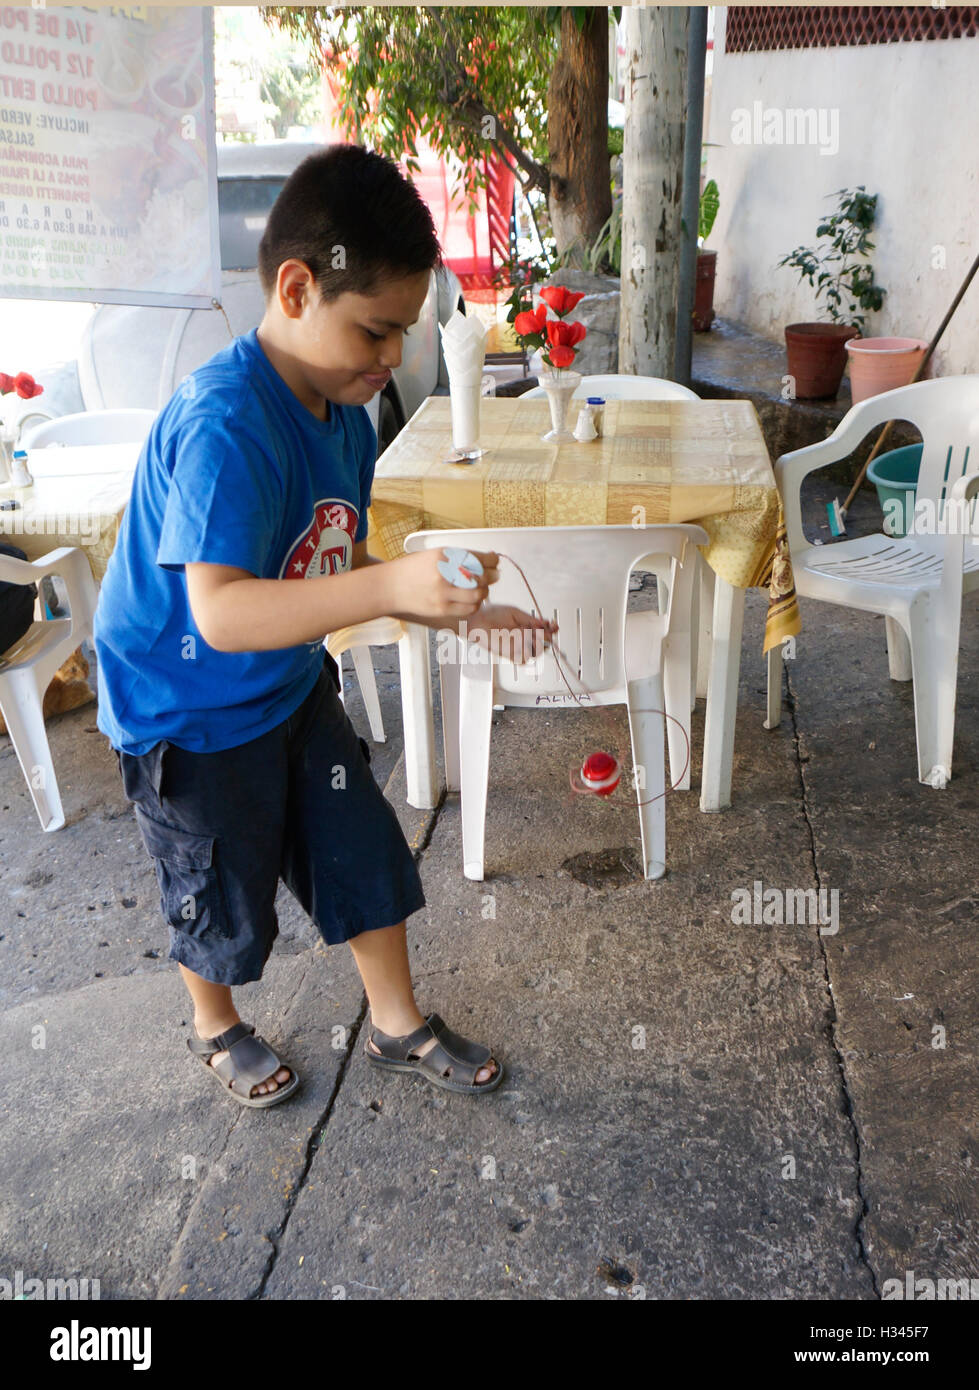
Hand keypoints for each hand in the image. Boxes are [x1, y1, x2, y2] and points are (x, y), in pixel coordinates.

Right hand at [384, 549, 499, 624]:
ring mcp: (442, 593)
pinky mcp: (441, 609)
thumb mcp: (435, 555)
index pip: (478, 558)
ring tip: (481, 588)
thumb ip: (458, 558)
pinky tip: (470, 600)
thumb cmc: (412, 570)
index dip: (492, 561)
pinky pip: (468, 609)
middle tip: (493, 575)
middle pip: (481, 576)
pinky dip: (474, 605)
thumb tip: (485, 560)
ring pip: (478, 595)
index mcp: (443, 556)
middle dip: (492, 576)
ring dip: (484, 591)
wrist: (390, 586)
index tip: (495, 561)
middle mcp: (444, 574)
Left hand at [463, 603, 557, 663]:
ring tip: (524, 634)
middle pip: (544, 643)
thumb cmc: (490, 615)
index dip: (551, 629)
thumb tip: (544, 623)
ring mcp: (518, 648)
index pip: (544, 631)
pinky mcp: (510, 655)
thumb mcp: (515, 613)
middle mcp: (523, 638)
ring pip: (536, 652)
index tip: (554, 625)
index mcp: (525, 627)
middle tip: (541, 630)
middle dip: (545, 636)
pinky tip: (518, 642)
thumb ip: (530, 620)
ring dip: (534, 643)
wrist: (476, 622)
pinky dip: (524, 651)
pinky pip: (524, 659)